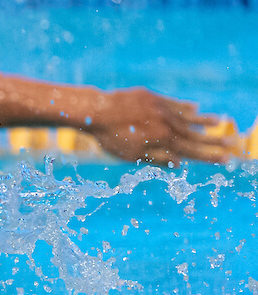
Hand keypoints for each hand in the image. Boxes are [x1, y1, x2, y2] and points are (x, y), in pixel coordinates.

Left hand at [90, 88, 233, 165]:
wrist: (97, 111)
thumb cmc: (112, 137)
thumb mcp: (133, 154)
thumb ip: (157, 158)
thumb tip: (179, 163)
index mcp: (163, 140)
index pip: (191, 151)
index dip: (209, 156)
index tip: (225, 159)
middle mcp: (167, 123)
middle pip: (195, 134)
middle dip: (213, 140)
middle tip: (232, 143)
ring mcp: (161, 108)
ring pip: (187, 115)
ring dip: (204, 120)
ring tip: (220, 122)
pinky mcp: (153, 97)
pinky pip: (174, 103)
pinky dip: (185, 106)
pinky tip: (195, 107)